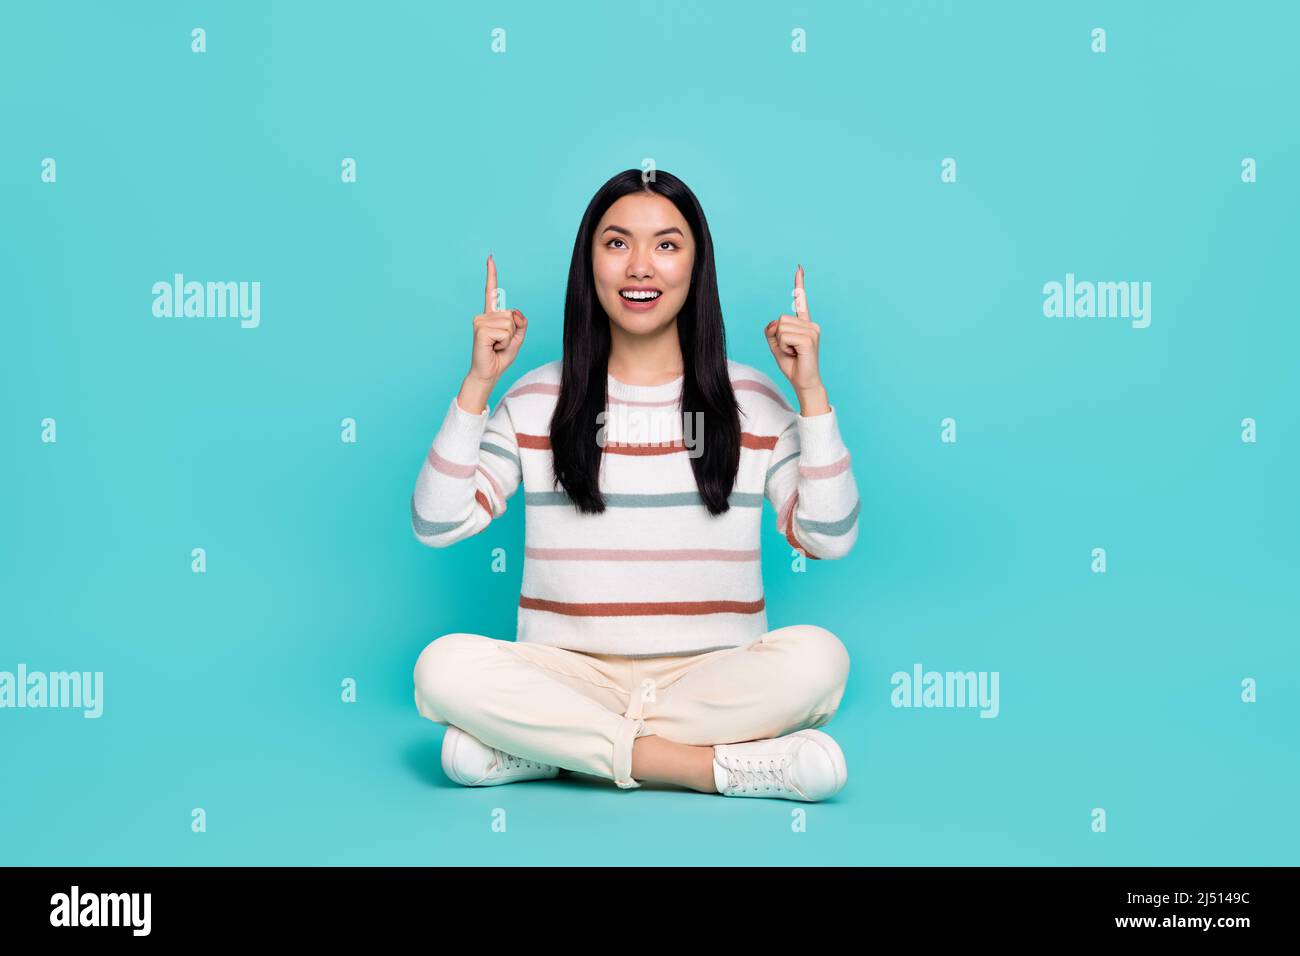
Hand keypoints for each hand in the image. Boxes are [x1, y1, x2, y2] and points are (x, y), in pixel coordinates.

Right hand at [464, 254, 527, 400]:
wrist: (489, 373)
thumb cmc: (500, 356)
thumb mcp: (517, 338)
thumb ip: (521, 323)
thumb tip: (513, 310)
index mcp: (491, 315)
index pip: (492, 291)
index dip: (492, 275)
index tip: (490, 258)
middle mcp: (484, 316)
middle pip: (511, 315)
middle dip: (513, 332)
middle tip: (500, 344)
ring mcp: (480, 321)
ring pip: (509, 324)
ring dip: (508, 339)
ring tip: (496, 346)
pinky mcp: (480, 330)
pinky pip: (505, 332)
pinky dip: (504, 343)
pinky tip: (493, 347)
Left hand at [764, 265, 826, 409]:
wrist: (803, 382)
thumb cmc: (792, 365)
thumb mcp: (776, 346)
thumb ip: (772, 331)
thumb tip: (775, 322)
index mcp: (804, 324)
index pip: (800, 301)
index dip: (799, 284)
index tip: (799, 268)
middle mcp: (810, 324)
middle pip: (780, 319)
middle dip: (778, 336)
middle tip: (789, 350)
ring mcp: (812, 331)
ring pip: (781, 327)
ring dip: (781, 343)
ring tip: (793, 353)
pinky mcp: (809, 339)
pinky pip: (784, 336)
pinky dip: (784, 347)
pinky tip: (795, 354)